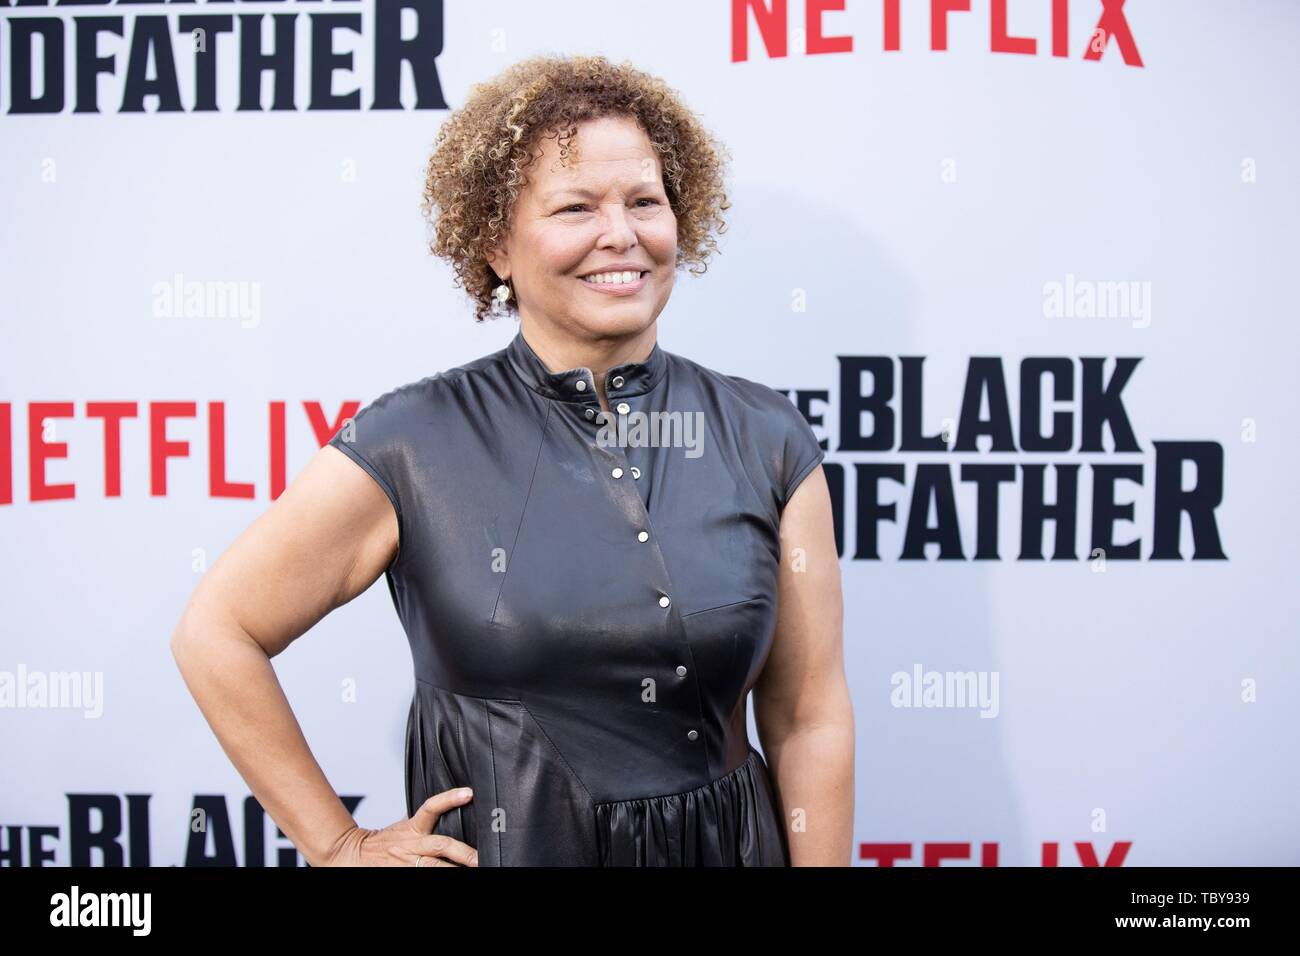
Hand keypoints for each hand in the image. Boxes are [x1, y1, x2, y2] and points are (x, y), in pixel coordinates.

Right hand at [323, 787, 477, 865]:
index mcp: (412, 828)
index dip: (450, 798)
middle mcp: (412, 845)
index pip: (432, 807)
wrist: (353, 855)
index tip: (469, 793)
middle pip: (441, 845)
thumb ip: (423, 820)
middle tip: (481, 857)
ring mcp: (408, 863)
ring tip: (474, 871)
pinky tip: (452, 878)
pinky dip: (438, 879)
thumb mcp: (402, 825)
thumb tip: (446, 806)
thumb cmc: (383, 841)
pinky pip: (424, 878)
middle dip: (464, 853)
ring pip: (435, 868)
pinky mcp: (404, 875)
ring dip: (453, 871)